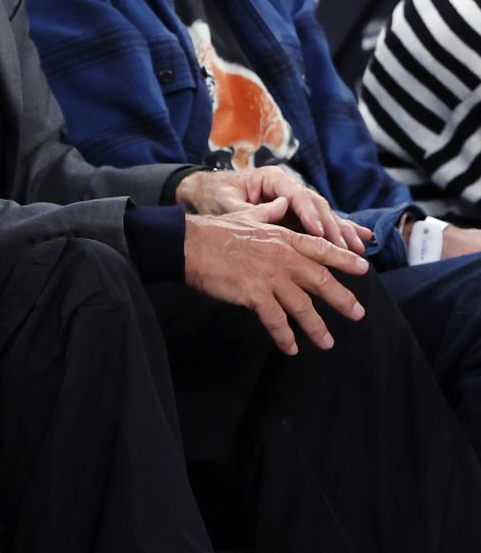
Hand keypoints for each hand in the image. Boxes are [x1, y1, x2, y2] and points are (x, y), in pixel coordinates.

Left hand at [175, 165, 367, 254]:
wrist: (205, 192)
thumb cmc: (212, 195)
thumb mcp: (224, 203)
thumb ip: (245, 211)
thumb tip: (263, 219)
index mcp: (272, 179)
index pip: (297, 196)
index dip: (310, 215)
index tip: (320, 232)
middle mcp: (288, 187)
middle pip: (317, 206)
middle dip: (333, 227)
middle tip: (348, 248)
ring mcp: (294, 200)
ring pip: (324, 215)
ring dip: (342, 232)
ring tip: (359, 248)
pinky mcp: (296, 214)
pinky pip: (321, 223)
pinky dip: (340, 231)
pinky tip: (363, 239)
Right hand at [183, 198, 369, 354]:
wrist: (188, 245)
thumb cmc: (214, 231)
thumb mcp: (247, 216)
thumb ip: (270, 213)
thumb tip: (281, 203)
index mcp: (283, 238)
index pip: (321, 249)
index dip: (344, 259)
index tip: (364, 269)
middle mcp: (282, 258)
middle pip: (320, 280)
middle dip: (341, 299)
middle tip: (358, 313)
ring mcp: (269, 277)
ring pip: (302, 305)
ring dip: (317, 326)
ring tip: (327, 342)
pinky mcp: (253, 295)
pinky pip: (275, 319)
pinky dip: (285, 336)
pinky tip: (291, 348)